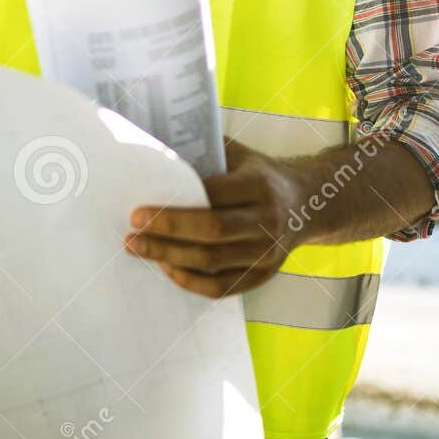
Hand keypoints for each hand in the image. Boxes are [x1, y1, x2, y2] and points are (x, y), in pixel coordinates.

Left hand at [125, 139, 304, 297]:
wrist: (307, 203)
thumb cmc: (258, 174)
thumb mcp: (239, 154)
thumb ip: (204, 151)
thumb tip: (153, 152)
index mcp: (259, 184)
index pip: (213, 196)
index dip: (174, 206)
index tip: (139, 210)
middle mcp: (268, 219)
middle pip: (211, 232)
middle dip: (166, 234)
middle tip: (131, 234)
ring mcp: (267, 252)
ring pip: (212, 262)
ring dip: (169, 258)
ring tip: (139, 249)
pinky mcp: (264, 275)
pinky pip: (222, 287)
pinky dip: (191, 281)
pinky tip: (168, 269)